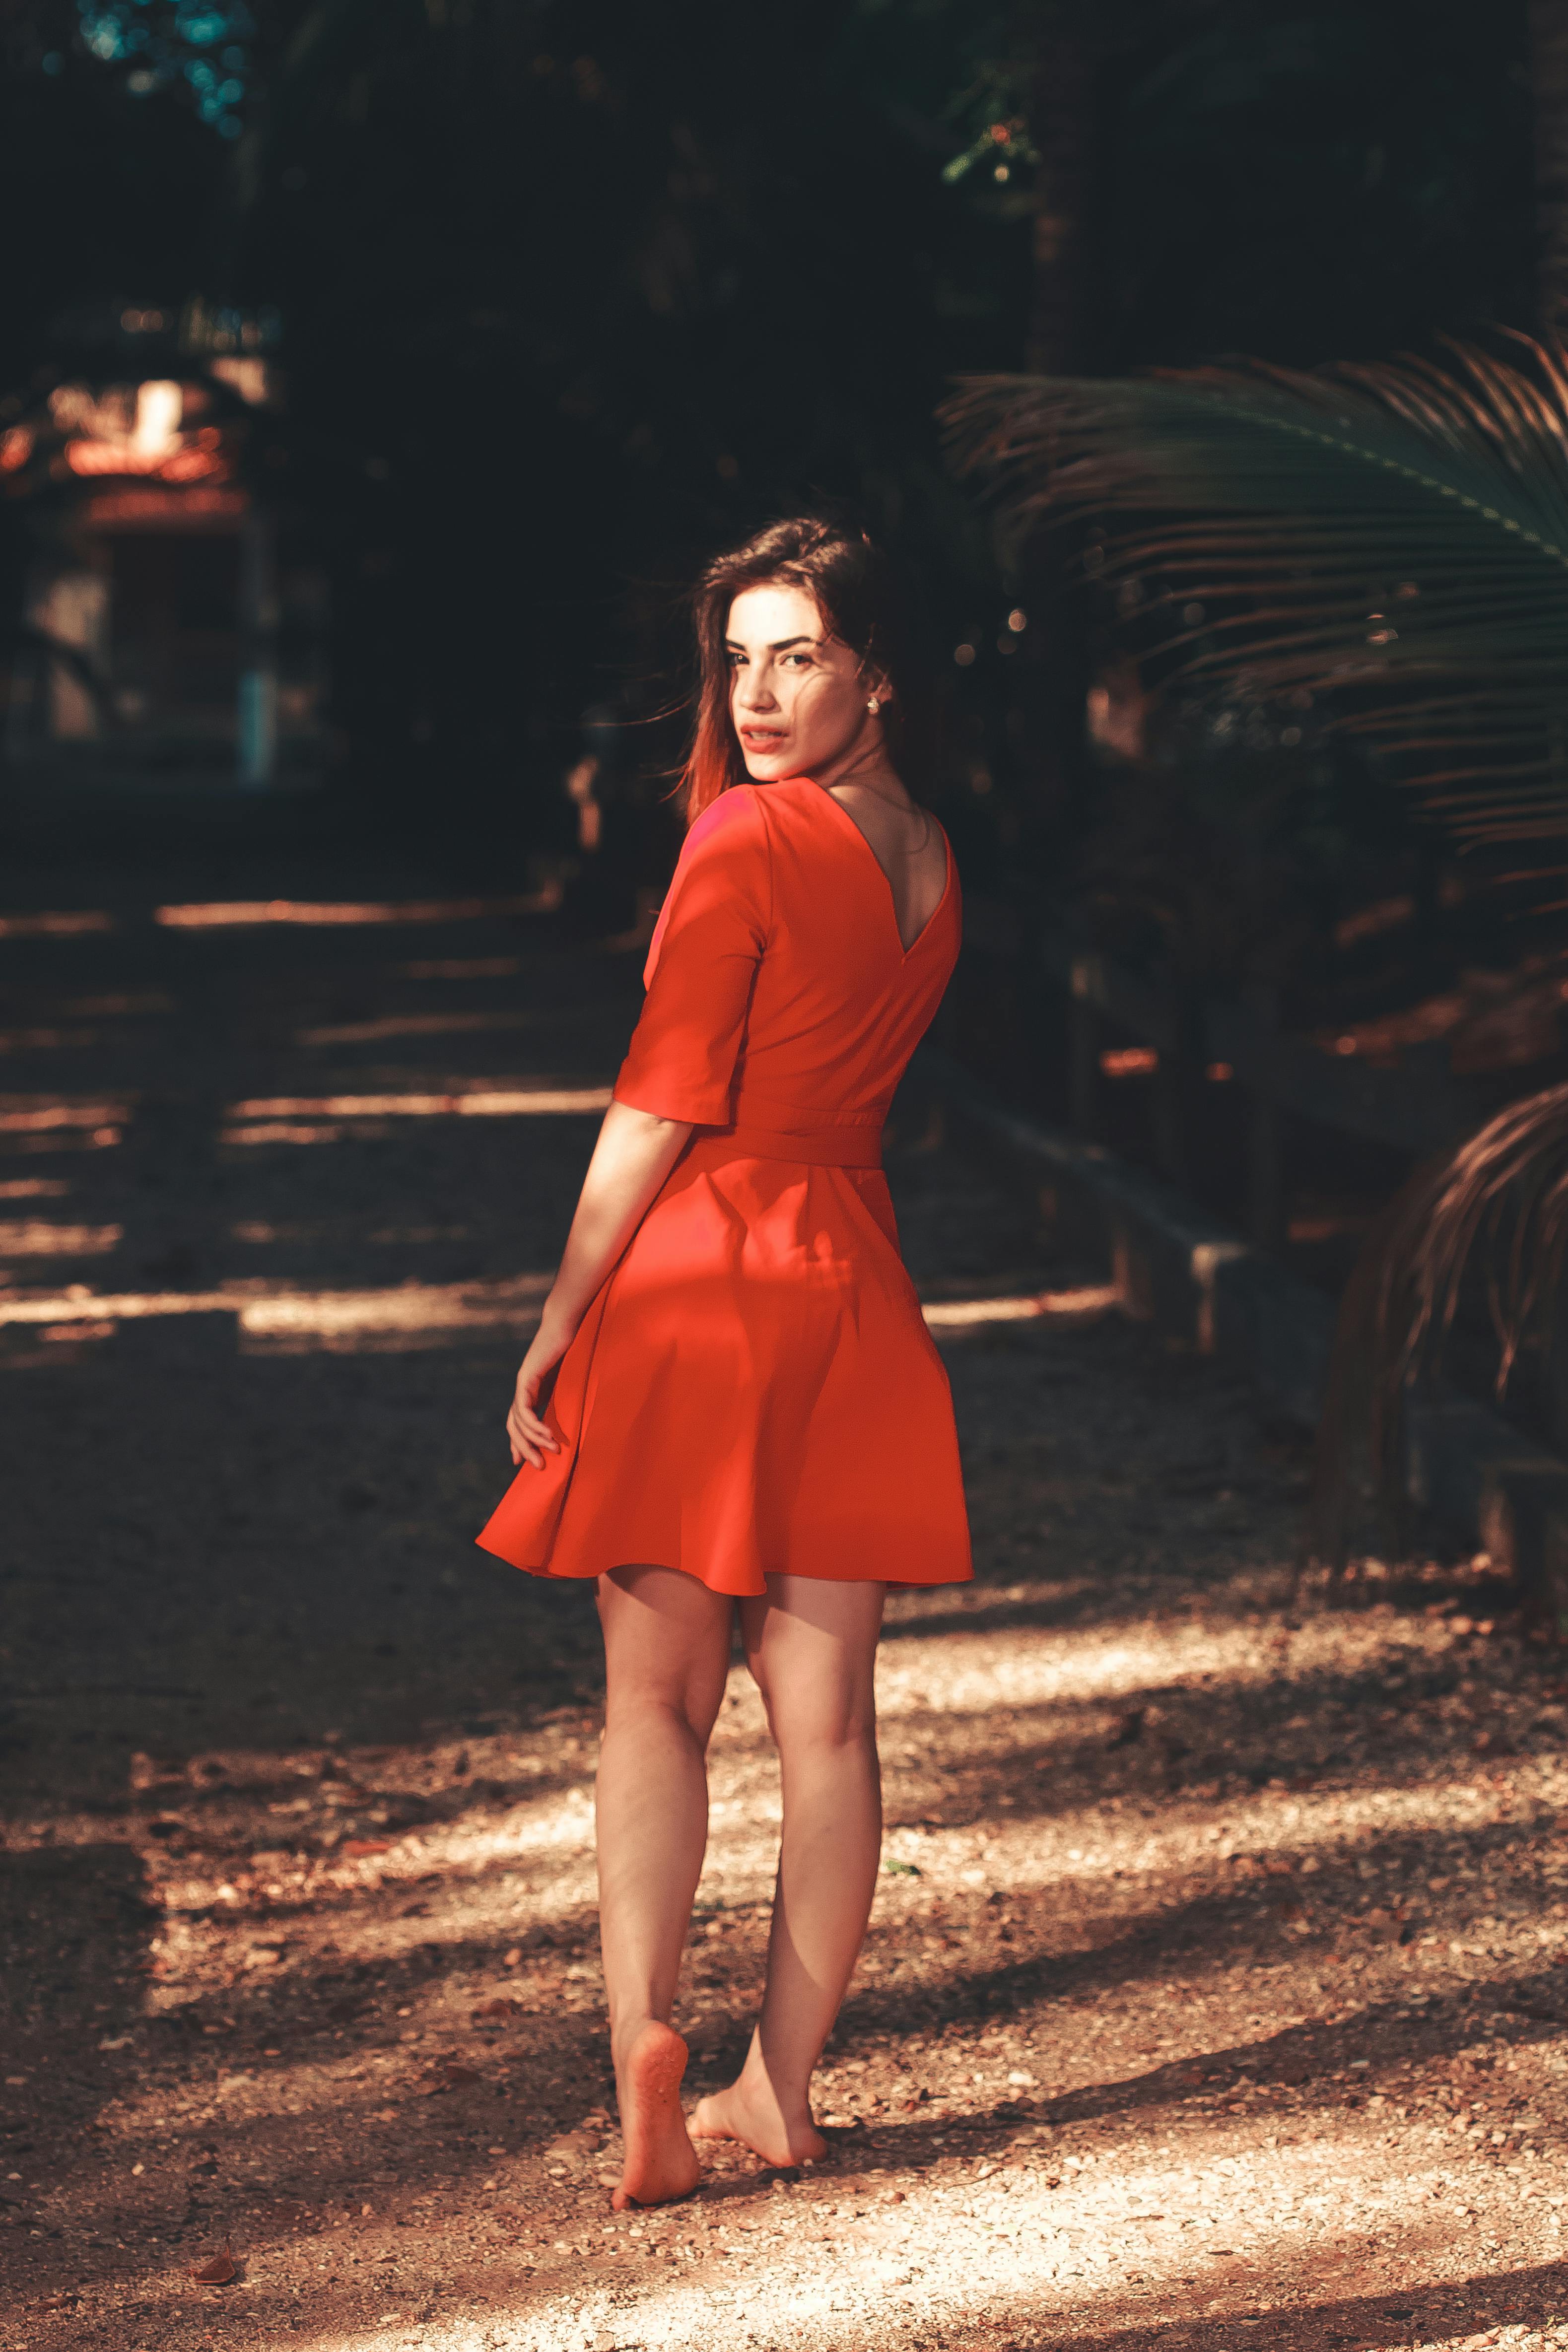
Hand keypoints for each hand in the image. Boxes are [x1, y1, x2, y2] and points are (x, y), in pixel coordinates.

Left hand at [506, 1320, 570, 1467]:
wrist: (565, 1324)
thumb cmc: (571, 1348)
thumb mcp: (566, 1382)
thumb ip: (562, 1398)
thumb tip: (568, 1417)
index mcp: (531, 1391)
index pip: (518, 1422)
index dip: (519, 1443)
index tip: (522, 1462)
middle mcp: (523, 1389)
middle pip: (515, 1426)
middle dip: (525, 1448)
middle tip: (538, 1466)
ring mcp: (522, 1383)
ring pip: (519, 1421)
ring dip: (535, 1439)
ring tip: (552, 1450)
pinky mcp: (526, 1378)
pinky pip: (525, 1408)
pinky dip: (535, 1425)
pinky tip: (547, 1435)